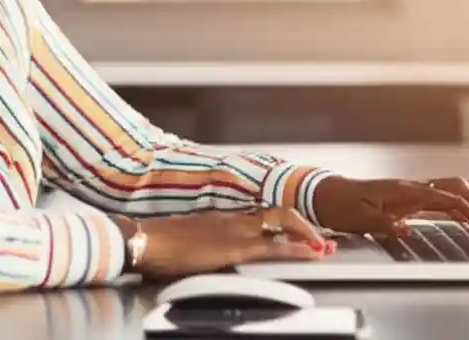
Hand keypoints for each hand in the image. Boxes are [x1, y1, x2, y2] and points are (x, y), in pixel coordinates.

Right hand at [111, 207, 332, 277]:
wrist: (145, 240)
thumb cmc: (159, 242)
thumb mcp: (190, 236)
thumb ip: (208, 238)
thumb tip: (214, 247)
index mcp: (223, 217)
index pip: (263, 213)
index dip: (286, 221)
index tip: (302, 229)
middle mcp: (233, 219)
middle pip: (278, 213)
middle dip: (303, 225)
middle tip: (322, 239)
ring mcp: (235, 232)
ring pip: (281, 224)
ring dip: (306, 235)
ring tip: (323, 246)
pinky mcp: (233, 249)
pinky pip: (273, 247)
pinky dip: (296, 249)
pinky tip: (310, 254)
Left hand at [311, 176, 468, 237]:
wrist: (326, 194)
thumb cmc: (341, 204)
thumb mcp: (360, 218)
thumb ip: (385, 223)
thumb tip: (406, 229)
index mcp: (403, 191)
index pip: (442, 197)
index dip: (465, 208)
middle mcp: (410, 188)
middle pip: (452, 187)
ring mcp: (409, 192)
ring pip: (447, 192)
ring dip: (467, 204)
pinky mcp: (406, 199)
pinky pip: (437, 200)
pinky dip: (454, 208)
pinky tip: (463, 219)